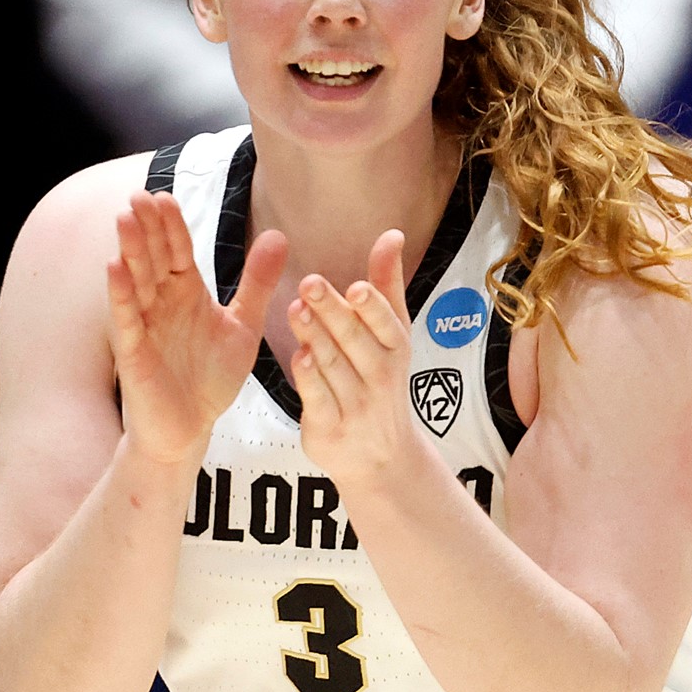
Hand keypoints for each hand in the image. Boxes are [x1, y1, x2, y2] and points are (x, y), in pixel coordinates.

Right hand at [106, 191, 285, 465]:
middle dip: (147, 228)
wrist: (190, 429)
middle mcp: (161, 303)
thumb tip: (279, 234)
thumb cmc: (211, 377)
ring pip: (136, 281)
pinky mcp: (133, 353)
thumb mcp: (242, 325)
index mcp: (186, 293)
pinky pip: (126, 319)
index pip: (178, 251)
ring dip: (130, 251)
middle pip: (154, 258)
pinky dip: (120, 294)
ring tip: (124, 219)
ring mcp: (144, 325)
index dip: (172, 226)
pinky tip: (113, 268)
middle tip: (139, 195)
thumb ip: (257, 282)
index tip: (165, 196)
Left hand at [288, 230, 420, 485]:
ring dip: (315, 338)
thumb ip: (386, 285)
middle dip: (333, 313)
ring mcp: (357, 406)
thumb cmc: (381, 381)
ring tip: (295, 309)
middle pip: (354, 341)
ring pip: (334, 367)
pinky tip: (299, 357)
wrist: (380, 458)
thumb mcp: (392, 336)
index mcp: (396, 350)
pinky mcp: (331, 429)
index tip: (355, 288)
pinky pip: (319, 400)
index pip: (386, 324)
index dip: (372, 307)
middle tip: (309, 283)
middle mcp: (381, 377)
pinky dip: (310, 380)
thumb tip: (392, 234)